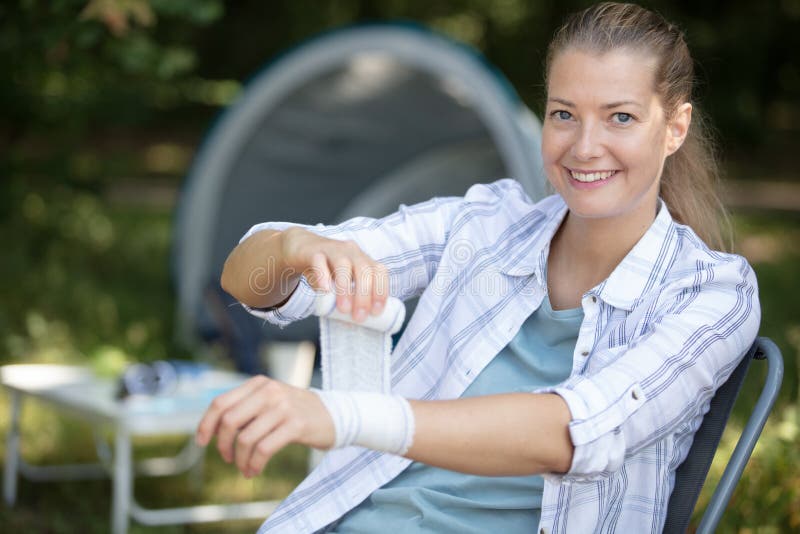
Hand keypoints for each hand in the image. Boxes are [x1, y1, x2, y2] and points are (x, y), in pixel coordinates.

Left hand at [195, 375, 333, 477]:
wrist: (335, 415)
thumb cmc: (296, 412)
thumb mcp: (270, 401)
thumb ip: (246, 408)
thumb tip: (212, 428)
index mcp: (259, 383)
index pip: (221, 403)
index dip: (206, 424)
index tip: (201, 442)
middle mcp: (269, 391)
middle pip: (229, 421)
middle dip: (223, 445)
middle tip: (227, 459)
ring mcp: (283, 406)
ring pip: (246, 438)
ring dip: (240, 460)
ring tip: (245, 469)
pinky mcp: (296, 424)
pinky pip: (264, 449)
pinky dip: (255, 464)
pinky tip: (255, 470)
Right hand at [280, 227, 388, 321]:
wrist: (301, 251)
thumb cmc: (326, 271)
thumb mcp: (341, 284)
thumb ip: (347, 299)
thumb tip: (351, 324)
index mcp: (363, 259)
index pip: (379, 271)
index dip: (381, 291)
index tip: (376, 312)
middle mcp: (351, 252)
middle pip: (364, 269)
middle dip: (364, 295)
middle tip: (359, 317)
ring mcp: (333, 249)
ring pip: (343, 265)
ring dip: (345, 288)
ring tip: (343, 309)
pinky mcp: (313, 251)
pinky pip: (319, 261)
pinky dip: (323, 275)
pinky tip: (325, 290)